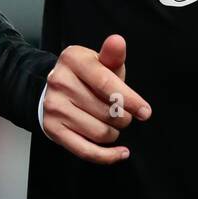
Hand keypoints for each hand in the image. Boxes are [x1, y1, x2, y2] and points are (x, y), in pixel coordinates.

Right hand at [41, 33, 150, 162]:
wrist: (54, 89)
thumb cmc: (87, 76)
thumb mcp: (100, 61)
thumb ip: (113, 55)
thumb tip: (118, 41)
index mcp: (73, 59)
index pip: (107, 83)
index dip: (130, 100)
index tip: (145, 112)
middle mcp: (59, 81)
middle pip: (106, 111)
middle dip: (123, 117)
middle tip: (123, 114)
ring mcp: (53, 107)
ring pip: (99, 133)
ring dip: (114, 133)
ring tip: (113, 125)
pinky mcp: (52, 129)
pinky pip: (86, 151)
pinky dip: (108, 156)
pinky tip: (121, 153)